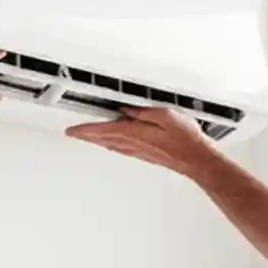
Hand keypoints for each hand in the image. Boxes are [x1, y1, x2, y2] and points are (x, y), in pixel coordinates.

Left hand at [66, 107, 220, 177]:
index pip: (103, 130)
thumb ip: (143, 111)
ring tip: (86, 136)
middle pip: (103, 139)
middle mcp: (133, 144)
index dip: (85, 130)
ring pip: (110, 144)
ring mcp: (138, 151)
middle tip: (72, 133)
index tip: (72, 130)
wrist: (196, 158)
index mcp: (135, 133)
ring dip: (96, 140)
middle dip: (86, 136)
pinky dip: (109, 143)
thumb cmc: (185, 138)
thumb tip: (127, 109)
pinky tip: (110, 143)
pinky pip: (120, 148)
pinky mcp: (144, 154)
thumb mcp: (165, 115)